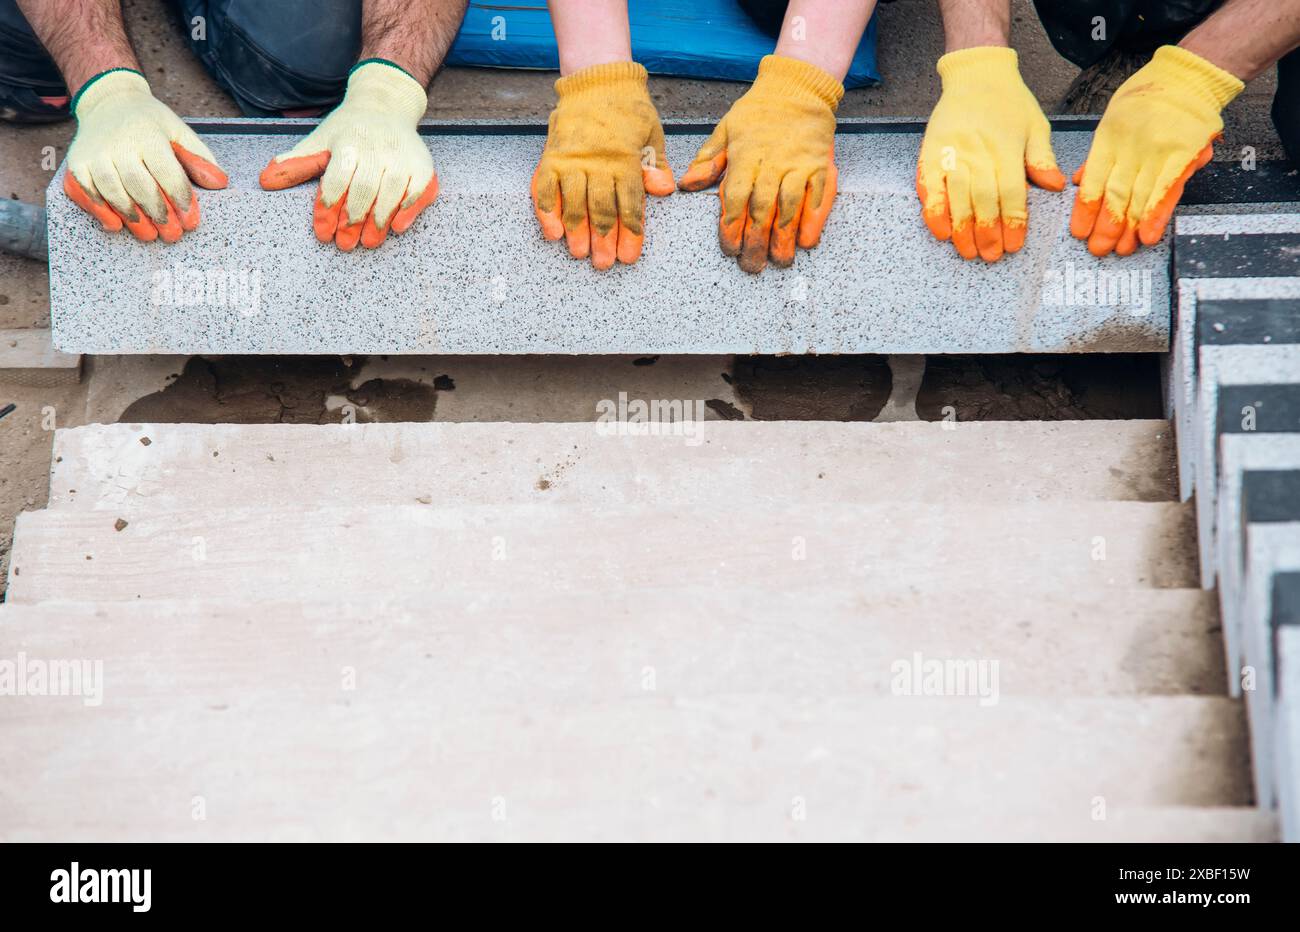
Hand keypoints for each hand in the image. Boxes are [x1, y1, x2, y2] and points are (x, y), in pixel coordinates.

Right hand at [63, 69, 226, 242]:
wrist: (108, 101)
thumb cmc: (151, 123)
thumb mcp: (179, 132)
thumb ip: (199, 158)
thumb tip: (221, 183)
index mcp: (148, 135)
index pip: (167, 173)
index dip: (181, 200)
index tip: (191, 222)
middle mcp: (119, 143)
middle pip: (139, 186)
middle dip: (158, 214)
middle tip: (172, 234)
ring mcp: (95, 153)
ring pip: (112, 192)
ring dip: (132, 217)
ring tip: (149, 234)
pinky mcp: (77, 162)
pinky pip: (85, 191)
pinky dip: (100, 210)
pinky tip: (117, 225)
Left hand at [259, 60, 435, 250]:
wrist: (386, 105)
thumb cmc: (349, 131)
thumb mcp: (320, 142)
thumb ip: (296, 165)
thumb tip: (264, 181)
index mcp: (348, 143)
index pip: (336, 181)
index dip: (327, 210)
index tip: (322, 234)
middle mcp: (377, 148)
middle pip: (364, 190)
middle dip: (353, 220)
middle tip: (345, 245)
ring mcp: (402, 156)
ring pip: (393, 193)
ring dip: (380, 221)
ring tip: (369, 243)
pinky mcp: (423, 164)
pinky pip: (420, 190)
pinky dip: (410, 209)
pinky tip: (397, 227)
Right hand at [532, 61, 673, 269]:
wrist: (597, 80)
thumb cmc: (629, 110)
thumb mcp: (652, 133)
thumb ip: (656, 164)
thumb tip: (664, 190)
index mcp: (625, 158)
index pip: (629, 202)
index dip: (629, 232)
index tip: (628, 256)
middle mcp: (598, 161)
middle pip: (600, 208)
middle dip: (602, 239)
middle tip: (603, 263)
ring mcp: (572, 159)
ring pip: (573, 202)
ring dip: (576, 231)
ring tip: (579, 254)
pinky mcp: (552, 156)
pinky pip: (545, 187)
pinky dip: (547, 211)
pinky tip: (552, 232)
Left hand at [678, 55, 841, 273]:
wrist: (797, 89)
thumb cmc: (758, 112)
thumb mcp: (726, 130)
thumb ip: (708, 160)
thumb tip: (687, 184)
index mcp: (746, 158)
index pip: (735, 199)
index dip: (731, 227)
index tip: (729, 249)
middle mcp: (773, 164)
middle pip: (762, 210)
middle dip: (756, 242)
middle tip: (752, 267)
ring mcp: (799, 166)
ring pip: (790, 208)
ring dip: (784, 237)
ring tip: (779, 261)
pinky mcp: (821, 166)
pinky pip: (819, 197)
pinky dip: (814, 219)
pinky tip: (806, 240)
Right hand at [916, 47, 1063, 261]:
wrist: (975, 74)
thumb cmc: (1009, 102)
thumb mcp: (1035, 125)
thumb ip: (1041, 158)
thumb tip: (1054, 186)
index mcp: (1006, 148)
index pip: (1011, 193)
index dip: (1013, 222)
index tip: (1014, 245)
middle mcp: (978, 153)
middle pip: (983, 202)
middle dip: (987, 233)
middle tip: (991, 256)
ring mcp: (951, 155)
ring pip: (956, 200)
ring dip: (962, 230)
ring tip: (968, 252)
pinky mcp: (930, 156)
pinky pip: (929, 190)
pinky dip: (934, 213)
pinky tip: (942, 232)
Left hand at [1071, 46, 1242, 256]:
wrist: (1189, 76)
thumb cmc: (1149, 97)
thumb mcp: (1113, 119)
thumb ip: (1098, 154)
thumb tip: (1079, 181)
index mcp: (1109, 138)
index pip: (1093, 182)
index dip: (1085, 211)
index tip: (1080, 232)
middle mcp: (1131, 147)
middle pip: (1115, 194)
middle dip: (1106, 227)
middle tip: (1099, 248)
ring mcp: (1158, 151)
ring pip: (1139, 197)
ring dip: (1129, 228)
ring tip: (1123, 248)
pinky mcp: (1184, 154)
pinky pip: (1167, 190)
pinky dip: (1156, 215)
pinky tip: (1148, 234)